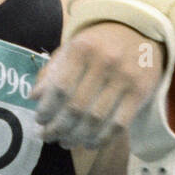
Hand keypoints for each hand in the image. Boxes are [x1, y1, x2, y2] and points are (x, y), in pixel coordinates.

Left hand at [33, 21, 163, 150]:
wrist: (140, 31)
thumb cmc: (99, 44)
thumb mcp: (72, 48)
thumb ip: (52, 72)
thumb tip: (34, 98)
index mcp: (82, 49)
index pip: (60, 88)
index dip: (47, 109)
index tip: (39, 121)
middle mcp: (105, 62)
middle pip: (76, 107)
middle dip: (58, 128)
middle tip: (49, 137)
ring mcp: (125, 78)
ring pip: (96, 119)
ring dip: (77, 137)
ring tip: (65, 142)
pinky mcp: (141, 92)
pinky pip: (118, 125)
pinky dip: (100, 139)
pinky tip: (88, 143)